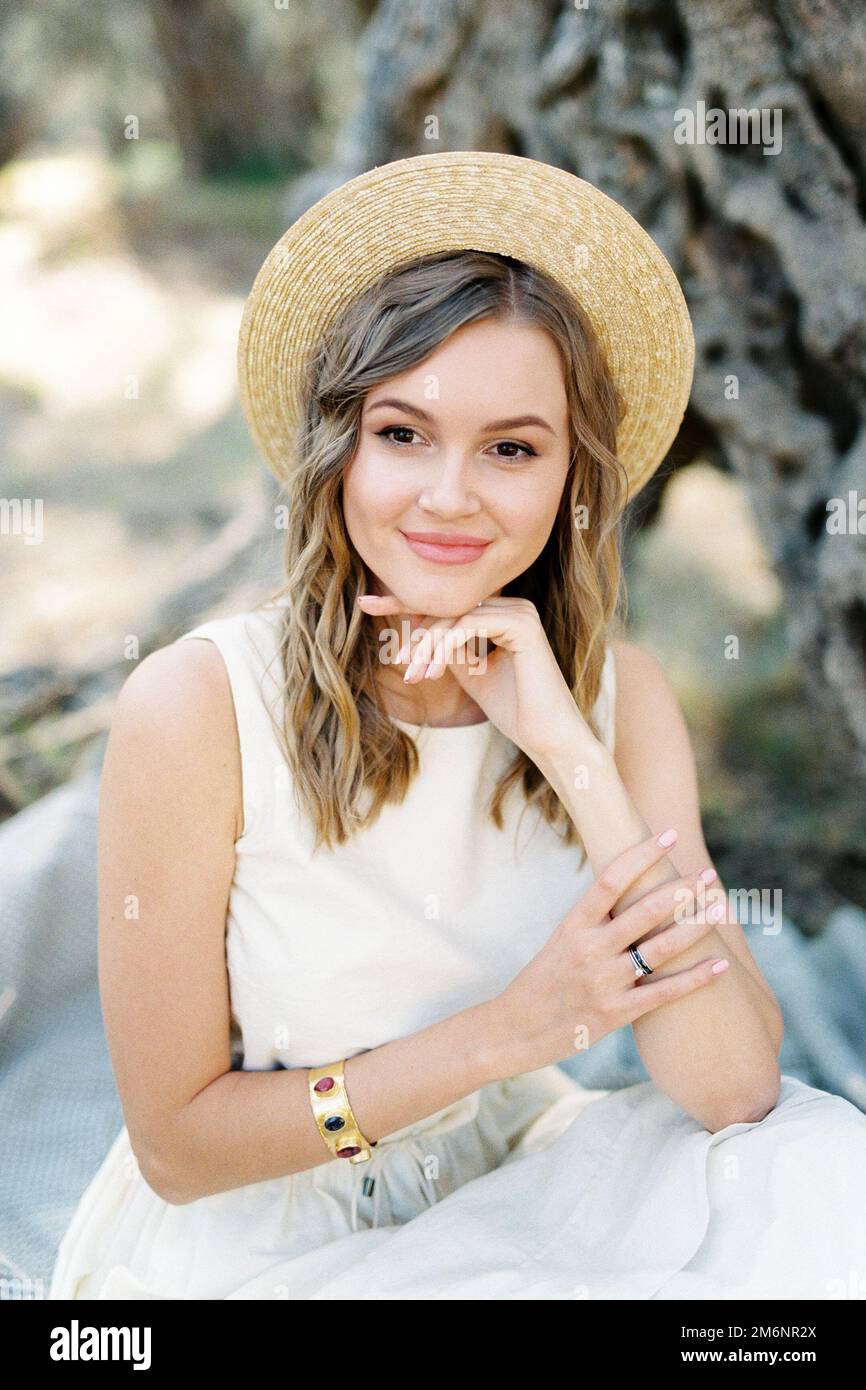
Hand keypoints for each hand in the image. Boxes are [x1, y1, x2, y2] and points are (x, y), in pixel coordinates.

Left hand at [356, 593, 591, 761]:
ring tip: (414, 674)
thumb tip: (414, 631)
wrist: (545, 737)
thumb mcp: (467, 670)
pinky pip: (470, 625)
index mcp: (501, 613)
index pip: (447, 603)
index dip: (404, 602)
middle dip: (417, 635)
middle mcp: (512, 605)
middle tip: (401, 665)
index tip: (366, 605)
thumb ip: (446, 647)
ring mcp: (520, 612)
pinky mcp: (523, 625)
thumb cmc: (512, 708)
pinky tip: (432, 669)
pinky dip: (445, 646)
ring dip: (428, 646)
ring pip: (455, 616)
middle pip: (448, 607)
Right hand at [480, 830, 730, 1081]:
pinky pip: (664, 993)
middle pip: (643, 911)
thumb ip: (595, 921)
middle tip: (706, 874)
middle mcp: (589, 949)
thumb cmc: (543, 982)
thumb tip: (632, 891)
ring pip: (659, 948)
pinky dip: (696, 977)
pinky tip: (721, 965)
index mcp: (573, 925)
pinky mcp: (616, 1013)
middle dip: (680, 890)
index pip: (611, 879)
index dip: (642, 854)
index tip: (668, 835)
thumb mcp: (561, 941)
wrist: (513, 1030)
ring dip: (695, 926)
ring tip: (720, 908)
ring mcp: (603, 982)